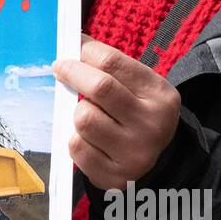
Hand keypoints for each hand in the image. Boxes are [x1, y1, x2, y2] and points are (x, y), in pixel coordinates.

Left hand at [52, 35, 180, 190]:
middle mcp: (151, 125)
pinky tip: (89, 139)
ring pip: (83, 119)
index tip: (72, 49)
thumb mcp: (141, 88)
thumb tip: (74, 43)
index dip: (85, 51)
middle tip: (61, 68)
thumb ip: (112, 67)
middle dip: (72, 72)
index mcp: (160, 96)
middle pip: (99, 87)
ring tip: (89, 115)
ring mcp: (134, 153)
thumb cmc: (138, 115)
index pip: (112, 62)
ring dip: (78, 112)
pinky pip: (76, 146)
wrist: (158, 164)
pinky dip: (77, 139)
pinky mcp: (114, 175)